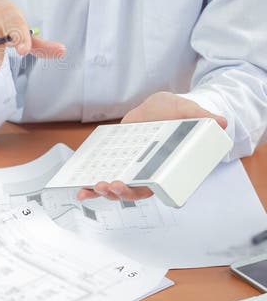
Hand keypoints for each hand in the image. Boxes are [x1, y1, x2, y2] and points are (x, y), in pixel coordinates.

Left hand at [77, 92, 227, 201]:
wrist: (162, 107)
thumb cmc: (177, 113)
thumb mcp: (187, 110)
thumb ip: (201, 116)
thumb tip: (221, 121)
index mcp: (162, 168)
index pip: (150, 187)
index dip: (137, 191)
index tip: (125, 186)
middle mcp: (145, 172)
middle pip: (129, 191)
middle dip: (116, 193)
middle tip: (107, 185)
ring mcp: (129, 167)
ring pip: (114, 187)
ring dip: (101, 192)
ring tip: (90, 188)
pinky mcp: (116, 160)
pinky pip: (102, 174)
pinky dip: (90, 184)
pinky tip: (79, 187)